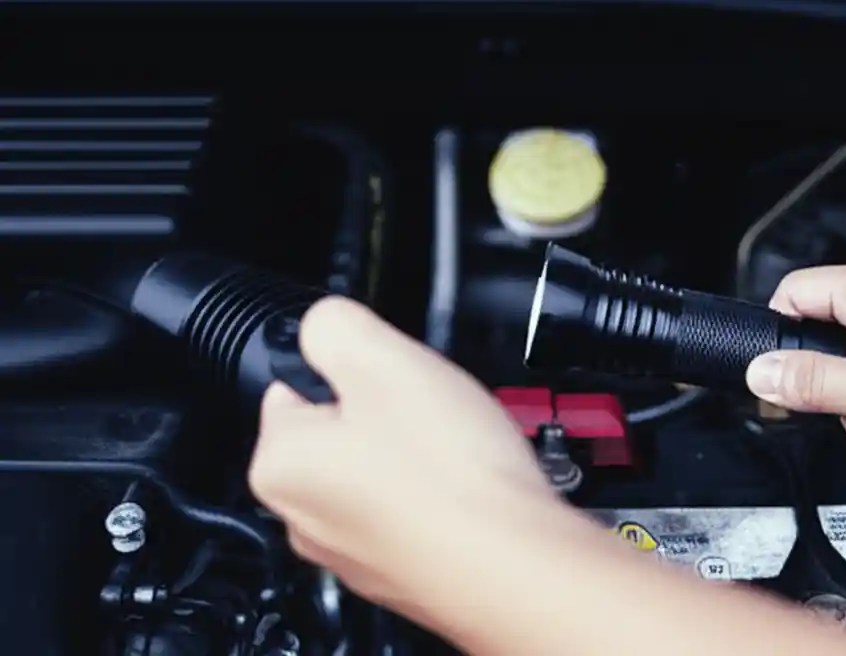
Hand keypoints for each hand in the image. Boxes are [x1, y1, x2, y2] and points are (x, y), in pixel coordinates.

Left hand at [248, 296, 554, 612]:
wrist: (513, 563)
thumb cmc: (449, 475)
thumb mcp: (383, 359)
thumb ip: (332, 324)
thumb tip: (320, 323)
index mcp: (280, 464)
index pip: (291, 387)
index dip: (349, 370)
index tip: (388, 376)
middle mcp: (303, 518)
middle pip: (337, 433)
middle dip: (382, 414)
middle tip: (428, 412)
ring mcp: (352, 553)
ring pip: (377, 473)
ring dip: (413, 457)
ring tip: (453, 453)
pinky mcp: (400, 573)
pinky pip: (411, 513)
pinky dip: (436, 498)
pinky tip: (466, 491)